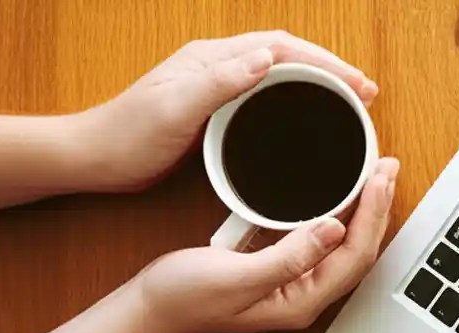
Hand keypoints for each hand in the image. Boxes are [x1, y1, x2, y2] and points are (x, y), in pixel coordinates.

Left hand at [73, 31, 379, 192]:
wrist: (94, 158)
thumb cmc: (127, 137)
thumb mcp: (174, 110)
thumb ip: (218, 82)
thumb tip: (263, 58)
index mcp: (212, 59)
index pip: (281, 48)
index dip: (324, 62)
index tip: (356, 83)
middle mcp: (216, 66)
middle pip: (287, 55)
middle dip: (330, 70)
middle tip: (364, 93)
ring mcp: (215, 86)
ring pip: (280, 74)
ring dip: (316, 84)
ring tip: (347, 103)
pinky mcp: (213, 110)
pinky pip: (266, 97)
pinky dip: (295, 102)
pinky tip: (305, 121)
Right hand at [129, 157, 399, 332]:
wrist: (149, 311)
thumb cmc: (185, 298)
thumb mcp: (238, 275)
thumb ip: (289, 256)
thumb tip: (335, 228)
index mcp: (302, 301)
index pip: (355, 254)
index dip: (373, 213)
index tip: (381, 176)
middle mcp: (305, 295)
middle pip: (359, 249)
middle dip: (378, 207)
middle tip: (389, 166)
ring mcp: (294, 284)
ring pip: (343, 244)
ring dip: (361, 208)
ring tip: (375, 175)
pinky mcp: (279, 269)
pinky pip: (320, 239)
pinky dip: (336, 212)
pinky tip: (337, 194)